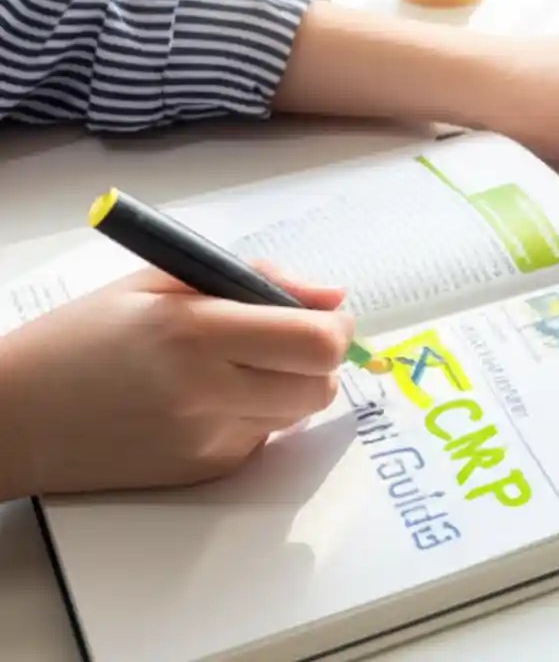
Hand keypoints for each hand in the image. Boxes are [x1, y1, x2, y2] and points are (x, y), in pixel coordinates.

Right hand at [0, 263, 353, 499]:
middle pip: (321, 386)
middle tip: (283, 339)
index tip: (323, 314)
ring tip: (234, 366)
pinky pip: (264, 438)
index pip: (316, 341)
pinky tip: (205, 400)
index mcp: (195, 332)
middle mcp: (207, 392)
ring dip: (287, 387)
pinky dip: (254, 415)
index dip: (335, 325)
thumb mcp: (161, 280)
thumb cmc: (84, 337)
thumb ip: (257, 278)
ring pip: (298, 414)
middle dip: (317, 359)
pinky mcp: (206, 471)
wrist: (18, 416)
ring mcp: (209, 440)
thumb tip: (332, 297)